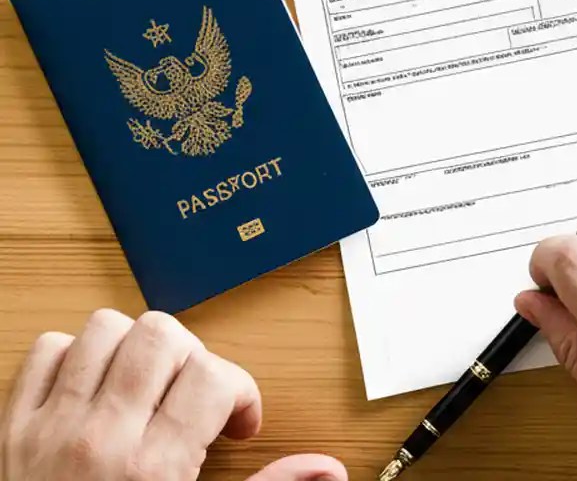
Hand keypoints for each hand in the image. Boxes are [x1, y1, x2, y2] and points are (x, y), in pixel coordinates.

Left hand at [0, 310, 346, 480]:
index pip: (214, 376)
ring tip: (145, 387)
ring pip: (103, 328)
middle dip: (190, 358)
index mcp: (156, 468)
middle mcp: (102, 437)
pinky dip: (71, 357)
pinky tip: (95, 389)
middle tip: (191, 396)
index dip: (241, 392)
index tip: (237, 422)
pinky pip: (43, 351)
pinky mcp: (12, 426)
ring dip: (133, 349)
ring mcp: (51, 426)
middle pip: (161, 334)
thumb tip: (327, 469)